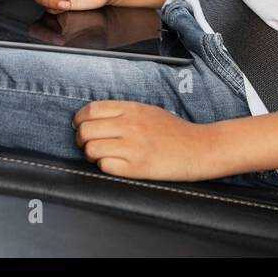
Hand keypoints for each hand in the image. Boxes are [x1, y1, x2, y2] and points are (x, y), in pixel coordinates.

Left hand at [73, 101, 213, 180]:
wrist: (198, 148)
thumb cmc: (173, 131)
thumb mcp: (148, 111)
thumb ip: (122, 112)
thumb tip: (93, 118)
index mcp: (131, 109)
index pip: (90, 110)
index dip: (79, 120)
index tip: (80, 126)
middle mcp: (129, 125)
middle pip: (86, 130)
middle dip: (81, 139)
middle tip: (87, 144)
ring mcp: (132, 146)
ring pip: (91, 149)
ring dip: (91, 155)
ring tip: (100, 156)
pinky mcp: (136, 167)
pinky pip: (105, 166)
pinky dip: (104, 166)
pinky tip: (114, 164)